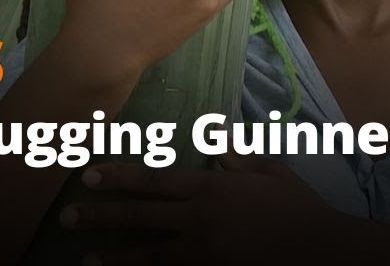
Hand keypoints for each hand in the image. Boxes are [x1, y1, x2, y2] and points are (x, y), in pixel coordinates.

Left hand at [61, 152, 344, 262]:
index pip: (154, 180)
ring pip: (147, 254)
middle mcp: (199, 219)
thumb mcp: (269, 172)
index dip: (119, 177)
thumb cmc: (298, 208)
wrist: (321, 251)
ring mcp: (202, 253)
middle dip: (100, 216)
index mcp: (211, 187)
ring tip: (85, 259)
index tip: (90, 175)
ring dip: (113, 255)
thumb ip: (237, 156)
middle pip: (140, 217)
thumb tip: (213, 136)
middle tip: (68, 217)